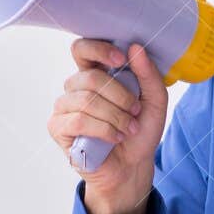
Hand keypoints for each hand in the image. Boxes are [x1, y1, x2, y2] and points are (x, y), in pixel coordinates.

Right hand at [47, 40, 168, 213]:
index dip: (98, 50)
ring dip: (114, 116)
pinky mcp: (58, 127)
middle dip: (119, 96)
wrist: (133, 166)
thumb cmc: (140, 131)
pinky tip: (115, 137)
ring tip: (128, 129)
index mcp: (95, 74)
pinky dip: (103, 129)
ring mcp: (64, 107)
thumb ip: (148, 74)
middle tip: (135, 112)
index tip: (121, 60)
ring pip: (85, 100)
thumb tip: (135, 48)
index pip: (82, 49)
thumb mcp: (155, 101)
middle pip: (89, 77)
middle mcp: (76, 88)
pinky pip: (78, 120)